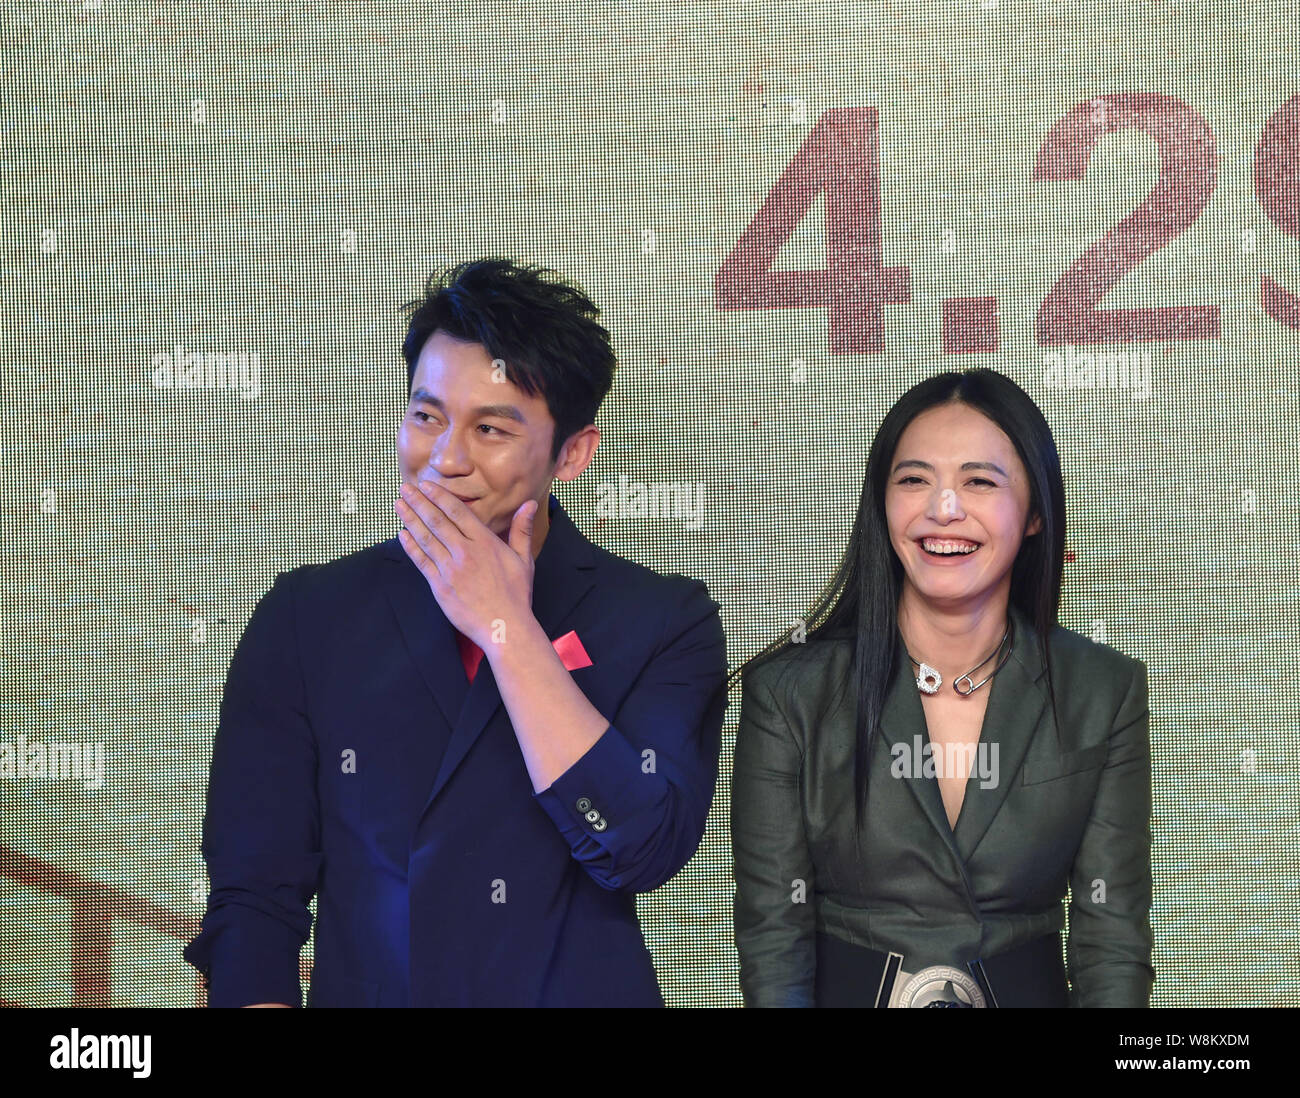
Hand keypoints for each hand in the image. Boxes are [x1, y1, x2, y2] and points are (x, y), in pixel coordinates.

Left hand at [395, 481, 537, 649]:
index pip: (457, 511)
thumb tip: (529, 504)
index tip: (426, 485)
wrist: (505, 627)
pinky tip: (402, 534)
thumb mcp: (523, 558)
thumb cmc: (517, 594)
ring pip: (425, 538)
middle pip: (437, 520)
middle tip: (405, 488)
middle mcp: (465, 552)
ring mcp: (450, 569)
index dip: (439, 496)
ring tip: (398, 505)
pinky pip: (421, 562)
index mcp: (485, 542)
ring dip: (410, 519)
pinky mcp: (440, 586)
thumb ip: (522, 529)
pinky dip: (411, 546)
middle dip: (419, 502)